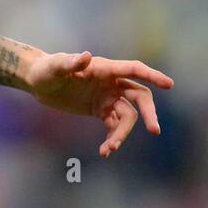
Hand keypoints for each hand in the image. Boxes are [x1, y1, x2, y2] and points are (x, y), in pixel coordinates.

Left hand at [24, 51, 174, 157]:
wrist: (37, 82)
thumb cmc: (46, 69)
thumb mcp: (55, 67)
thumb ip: (71, 62)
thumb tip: (86, 56)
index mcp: (104, 69)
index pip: (134, 70)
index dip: (152, 75)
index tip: (169, 84)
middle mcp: (111, 83)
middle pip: (139, 97)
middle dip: (148, 113)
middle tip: (154, 130)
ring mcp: (107, 97)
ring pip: (127, 116)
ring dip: (122, 134)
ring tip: (109, 149)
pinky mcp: (100, 110)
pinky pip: (114, 126)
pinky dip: (112, 139)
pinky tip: (105, 151)